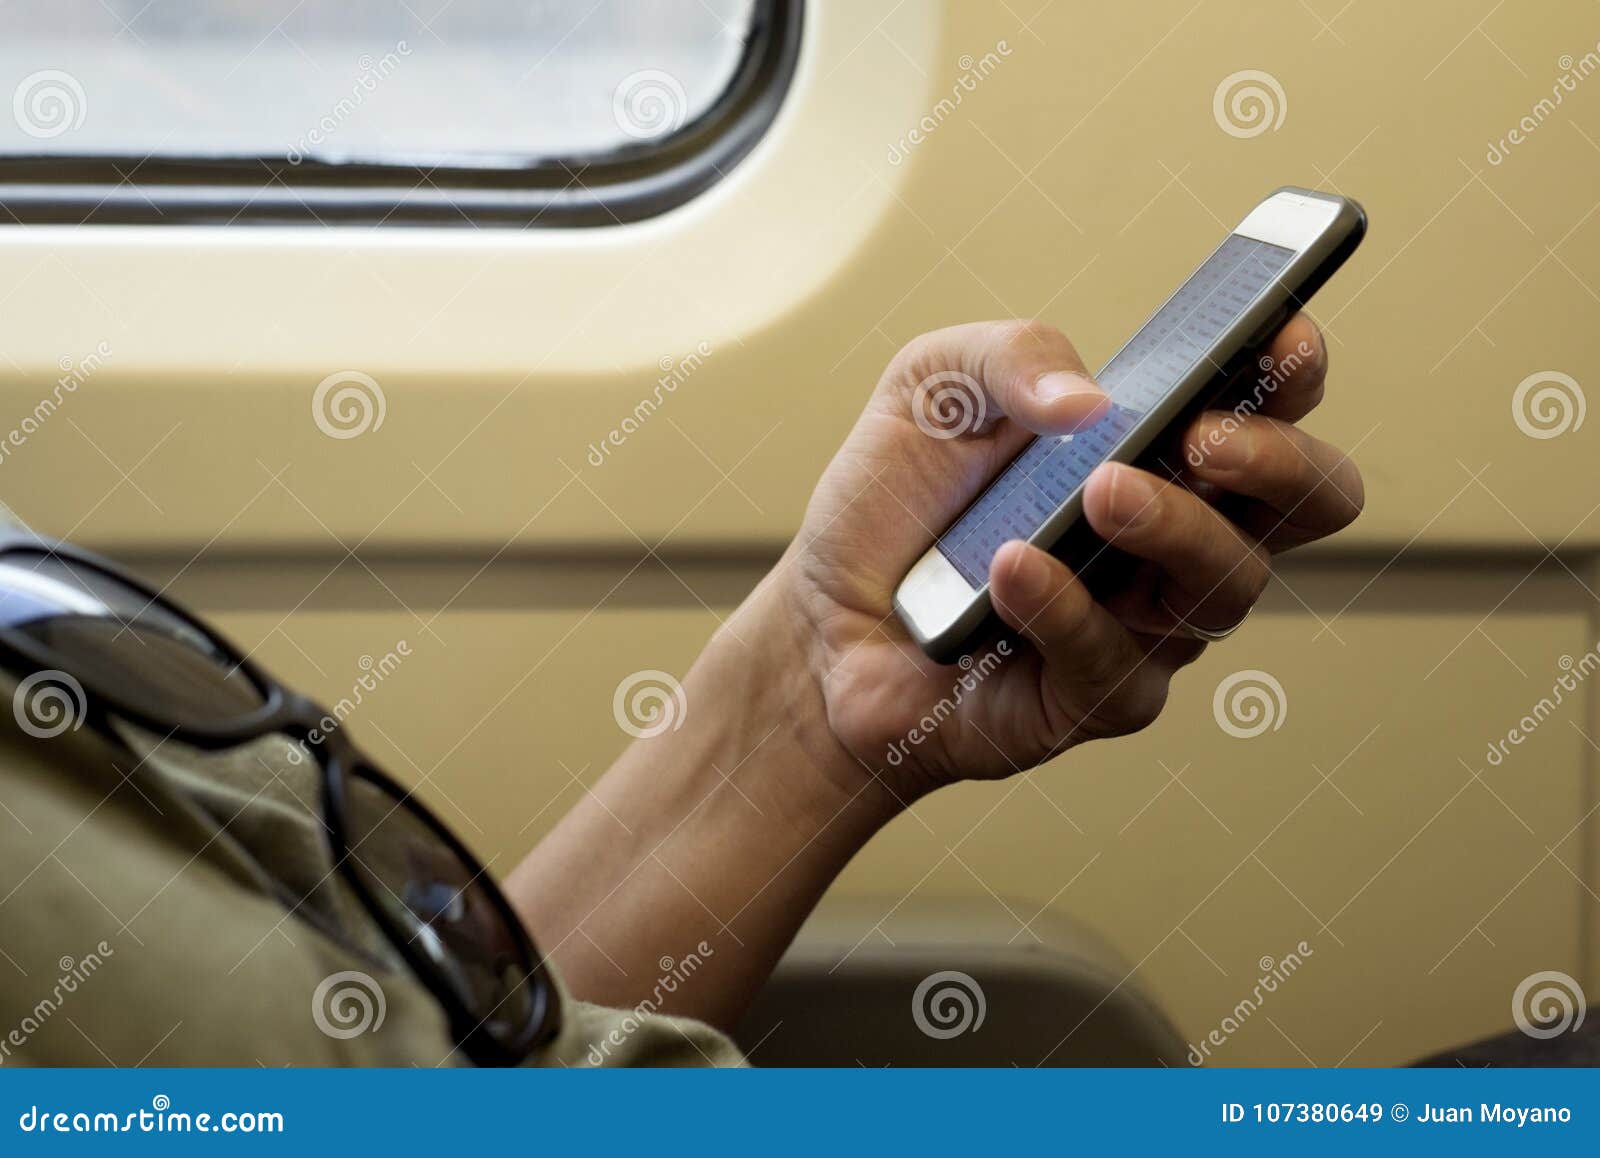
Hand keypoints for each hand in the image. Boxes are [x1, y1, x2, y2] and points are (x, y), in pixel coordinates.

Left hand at [779, 318, 1363, 799]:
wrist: (821, 619)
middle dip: (1276, 462)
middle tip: (1202, 434)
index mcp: (1162, 449)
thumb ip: (1011, 357)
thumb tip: (1091, 399)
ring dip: (1171, 528)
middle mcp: (1180, 537)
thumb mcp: (933, 389)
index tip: (1280, 331)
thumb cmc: (897, 501)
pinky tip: (1012, 569)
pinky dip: (1064, 608)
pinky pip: (1114, 661)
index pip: (1273, 406)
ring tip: (1098, 492)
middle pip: (1307, 505)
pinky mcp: (1095, 699)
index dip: (1294, 368)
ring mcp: (1149, 624)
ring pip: (1223, 586)